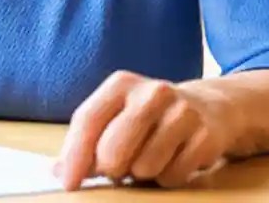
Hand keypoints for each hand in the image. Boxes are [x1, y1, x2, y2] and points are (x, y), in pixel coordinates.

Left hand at [56, 71, 233, 189]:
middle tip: (117, 169)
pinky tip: (173, 160)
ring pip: (143, 167)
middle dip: (110, 170)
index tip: (68, 184)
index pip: (88, 120)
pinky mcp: (206, 135)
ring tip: (148, 159)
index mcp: (121, 84)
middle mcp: (152, 92)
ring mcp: (182, 112)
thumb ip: (86, 141)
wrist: (208, 107)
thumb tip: (59, 172)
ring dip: (141, 174)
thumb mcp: (116, 116)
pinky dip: (167, 178)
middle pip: (113, 149)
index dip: (75, 156)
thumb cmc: (148, 117)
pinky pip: (173, 176)